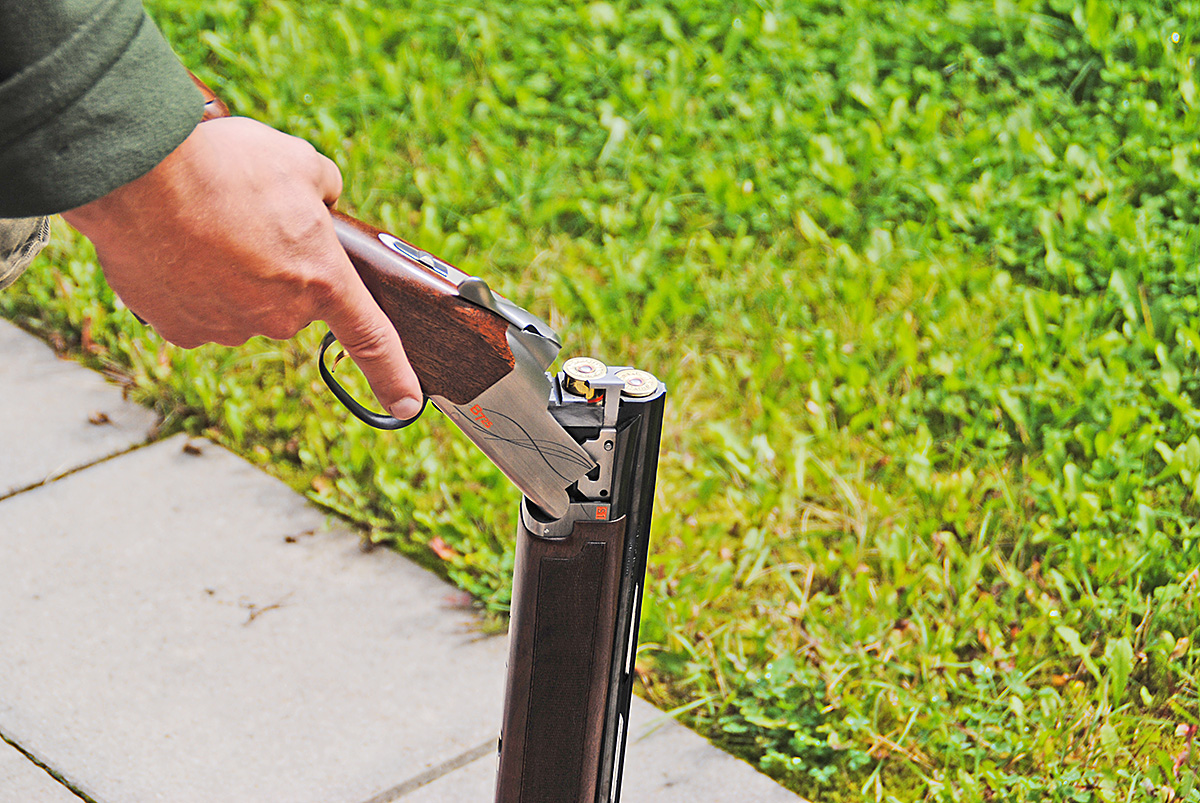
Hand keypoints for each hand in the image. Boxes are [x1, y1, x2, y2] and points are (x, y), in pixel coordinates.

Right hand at [61, 116, 422, 419]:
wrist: (139, 173)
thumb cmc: (226, 164)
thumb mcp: (301, 163)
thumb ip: (326, 190)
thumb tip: (321, 201)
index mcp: (322, 279)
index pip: (371, 338)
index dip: (393, 374)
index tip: (408, 403)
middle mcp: (281, 315)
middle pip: (292, 301)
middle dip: (279, 269)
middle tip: (251, 223)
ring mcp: (229, 327)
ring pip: (242, 305)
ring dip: (231, 274)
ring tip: (206, 225)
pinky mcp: (180, 330)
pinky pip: (197, 310)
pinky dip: (190, 284)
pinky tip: (177, 246)